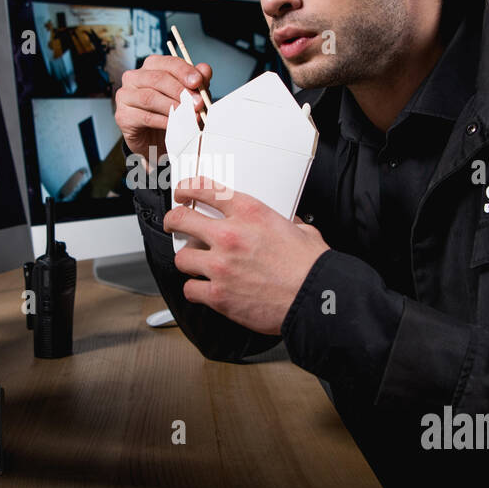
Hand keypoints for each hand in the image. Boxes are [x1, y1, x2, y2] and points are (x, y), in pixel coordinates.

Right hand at [114, 55, 212, 167]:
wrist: (158, 141)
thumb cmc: (174, 114)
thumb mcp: (190, 97)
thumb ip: (198, 82)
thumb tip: (205, 69)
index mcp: (151, 67)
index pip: (167, 63)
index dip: (184, 71)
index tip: (198, 82)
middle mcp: (134, 77)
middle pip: (157, 79)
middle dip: (181, 91)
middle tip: (198, 103)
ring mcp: (125, 96)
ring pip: (150, 97)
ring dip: (173, 107)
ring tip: (190, 116)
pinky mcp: (123, 116)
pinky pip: (145, 117)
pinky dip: (164, 121)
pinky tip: (176, 125)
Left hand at [164, 176, 328, 334]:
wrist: (314, 298)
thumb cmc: (311, 268)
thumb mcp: (301, 230)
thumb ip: (286, 224)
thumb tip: (287, 226)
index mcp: (251, 213)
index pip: (206, 189)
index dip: (188, 189)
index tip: (182, 193)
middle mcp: (230, 236)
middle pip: (182, 219)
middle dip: (174, 220)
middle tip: (174, 223)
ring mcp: (221, 266)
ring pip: (181, 257)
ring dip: (187, 260)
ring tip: (196, 264)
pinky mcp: (218, 294)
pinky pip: (190, 289)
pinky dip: (195, 290)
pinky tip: (203, 289)